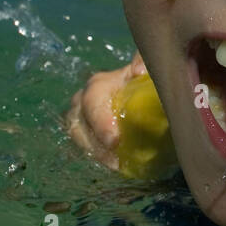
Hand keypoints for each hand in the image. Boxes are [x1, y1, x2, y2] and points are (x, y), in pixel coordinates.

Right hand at [64, 53, 145, 170]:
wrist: (143, 88)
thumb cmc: (145, 78)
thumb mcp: (147, 66)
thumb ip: (144, 60)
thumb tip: (139, 71)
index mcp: (98, 84)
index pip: (92, 101)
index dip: (100, 122)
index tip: (115, 141)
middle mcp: (84, 100)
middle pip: (78, 124)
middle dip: (94, 145)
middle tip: (115, 161)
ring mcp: (83, 118)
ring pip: (78, 137)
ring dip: (95, 153)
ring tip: (117, 165)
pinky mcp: (87, 133)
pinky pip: (86, 147)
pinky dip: (99, 157)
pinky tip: (117, 165)